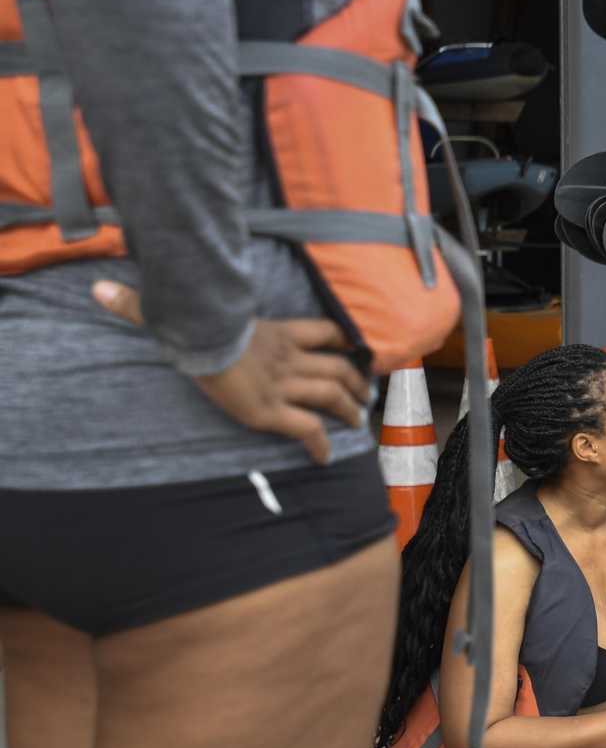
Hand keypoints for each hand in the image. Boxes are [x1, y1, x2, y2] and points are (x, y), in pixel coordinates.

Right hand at [92, 280, 370, 465]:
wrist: (201, 338)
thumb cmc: (191, 322)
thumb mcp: (178, 310)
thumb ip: (143, 304)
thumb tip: (99, 290)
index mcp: (276, 333)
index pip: (323, 331)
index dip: (344, 341)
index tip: (355, 349)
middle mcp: (288, 359)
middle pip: (337, 366)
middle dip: (355, 381)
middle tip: (365, 395)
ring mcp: (283, 385)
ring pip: (331, 394)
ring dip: (349, 408)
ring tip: (357, 420)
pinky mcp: (272, 410)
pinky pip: (307, 429)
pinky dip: (320, 443)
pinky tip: (324, 457)